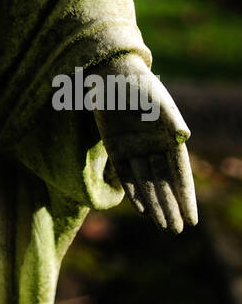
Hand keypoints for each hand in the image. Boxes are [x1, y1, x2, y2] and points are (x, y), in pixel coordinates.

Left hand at [93, 56, 197, 232]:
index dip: (186, 197)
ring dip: (155, 205)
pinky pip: (126, 175)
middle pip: (164, 184)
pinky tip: (142, 210)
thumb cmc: (139, 84)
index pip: (181, 174)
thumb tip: (184, 136)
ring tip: (162, 226)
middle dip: (171, 207)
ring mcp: (134, 148)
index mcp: (169, 138)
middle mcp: (153, 147)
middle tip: (176, 231)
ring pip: (147, 183)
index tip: (193, 219)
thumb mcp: (156, 100)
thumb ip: (169, 119)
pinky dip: (134, 192)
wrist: (111, 72)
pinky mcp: (115, 147)